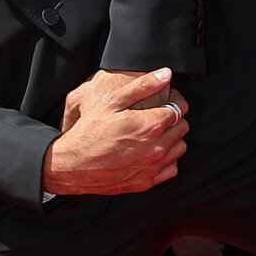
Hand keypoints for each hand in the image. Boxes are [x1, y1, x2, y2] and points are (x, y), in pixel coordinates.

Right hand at [44, 67, 188, 194]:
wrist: (73, 165)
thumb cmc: (89, 131)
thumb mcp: (111, 102)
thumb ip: (142, 86)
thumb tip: (167, 74)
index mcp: (151, 125)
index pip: (179, 108)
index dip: (173, 101)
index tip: (165, 101)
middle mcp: (157, 147)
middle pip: (182, 128)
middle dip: (173, 120)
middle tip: (157, 117)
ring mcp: (153, 166)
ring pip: (180, 148)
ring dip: (172, 139)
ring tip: (155, 135)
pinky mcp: (147, 181)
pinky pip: (171, 168)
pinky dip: (167, 160)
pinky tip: (152, 153)